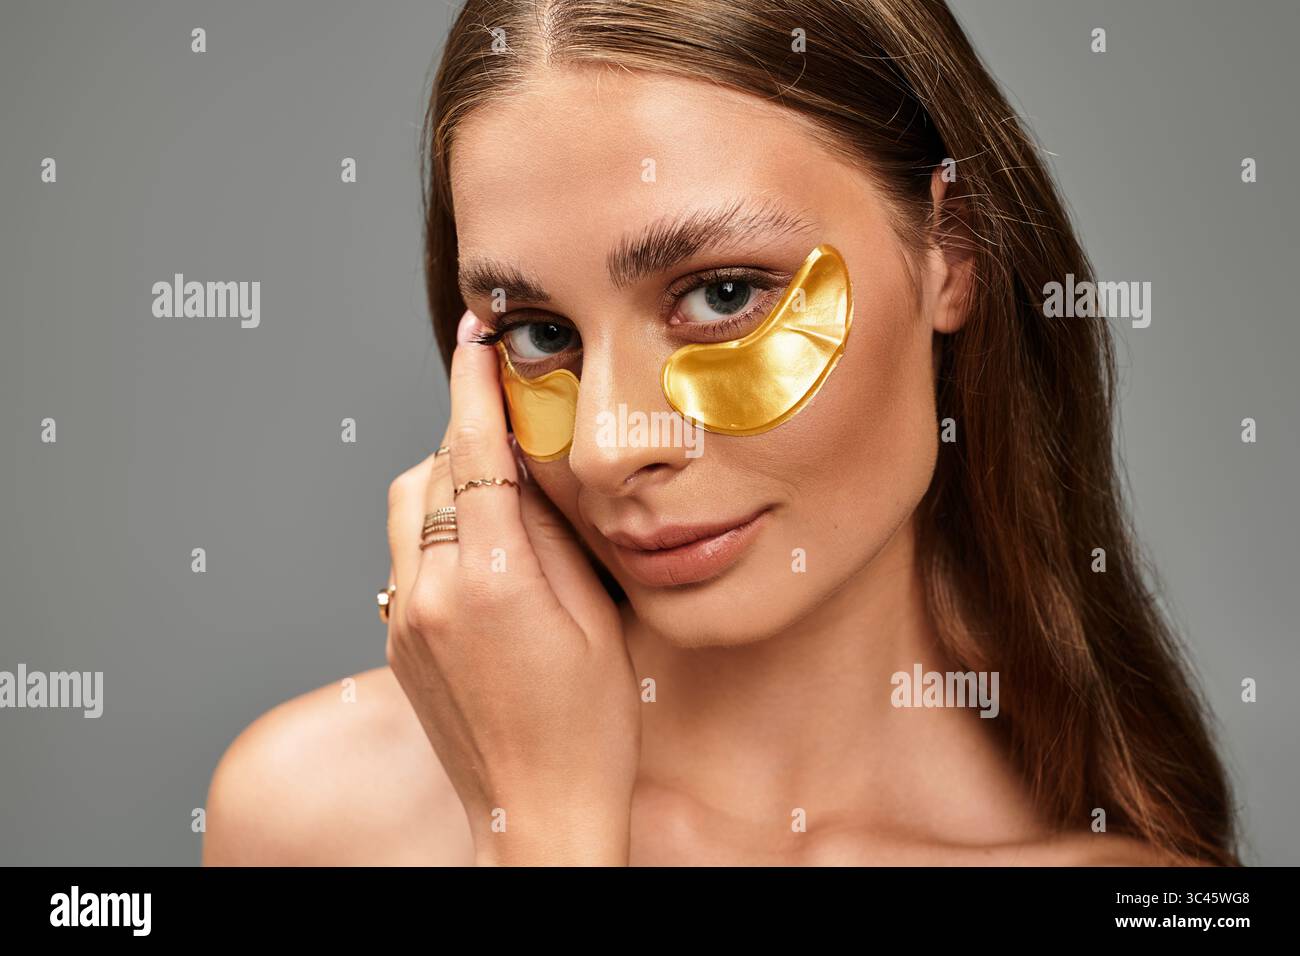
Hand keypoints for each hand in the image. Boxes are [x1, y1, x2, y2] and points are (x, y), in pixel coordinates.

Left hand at [384, 309, 639, 864]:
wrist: (537, 816)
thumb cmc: (587, 729)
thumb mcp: (596, 619)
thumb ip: (553, 537)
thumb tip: (525, 472)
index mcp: (491, 581)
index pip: (473, 453)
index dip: (474, 385)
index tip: (476, 335)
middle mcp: (430, 593)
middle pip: (429, 471)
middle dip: (465, 439)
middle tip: (515, 436)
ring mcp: (403, 620)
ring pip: (406, 509)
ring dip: (446, 485)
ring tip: (501, 502)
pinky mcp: (394, 641)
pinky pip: (404, 556)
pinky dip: (436, 534)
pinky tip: (485, 561)